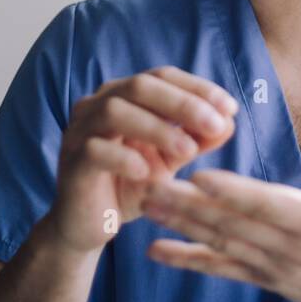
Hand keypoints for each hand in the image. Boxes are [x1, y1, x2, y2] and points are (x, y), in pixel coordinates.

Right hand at [47, 67, 237, 254]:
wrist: (90, 225)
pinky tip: (146, 172)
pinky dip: (123, 156)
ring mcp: (80, 130)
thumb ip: (196, 139)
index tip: (229, 107)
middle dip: (182, 103)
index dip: (196, 87)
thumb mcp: (170, 160)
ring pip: (115, 111)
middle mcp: (98, 104)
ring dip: (157, 128)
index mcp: (124, 95)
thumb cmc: (131, 184)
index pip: (162, 77)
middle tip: (215, 124)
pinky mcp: (71, 161)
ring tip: (187, 151)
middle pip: (140, 85)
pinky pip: (94, 150)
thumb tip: (229, 121)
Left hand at [140, 134, 300, 301]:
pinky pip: (221, 269)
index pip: (266, 205)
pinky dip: (188, 259)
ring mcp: (273, 266)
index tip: (198, 176)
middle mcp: (286, 248)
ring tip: (146, 206)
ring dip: (180, 226)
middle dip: (187, 205)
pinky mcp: (267, 279)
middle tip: (149, 184)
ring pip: (219, 243)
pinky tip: (157, 253)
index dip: (232, 191)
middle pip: (230, 223)